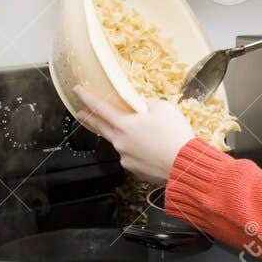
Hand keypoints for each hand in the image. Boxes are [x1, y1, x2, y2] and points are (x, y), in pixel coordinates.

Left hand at [72, 85, 194, 182]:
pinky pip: (131, 156)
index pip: (100, 107)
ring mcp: (125, 157)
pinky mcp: (134, 170)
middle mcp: (120, 142)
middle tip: (80, 113)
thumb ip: (147, 104)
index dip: (87, 97)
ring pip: (120, 143)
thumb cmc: (175, 134)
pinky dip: (137, 151)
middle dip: (89, 119)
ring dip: (123, 137)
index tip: (77, 91)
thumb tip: (142, 108)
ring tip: (141, 135)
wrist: (185, 165)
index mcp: (124, 124)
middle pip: (100, 127)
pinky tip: (151, 150)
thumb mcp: (163, 108)